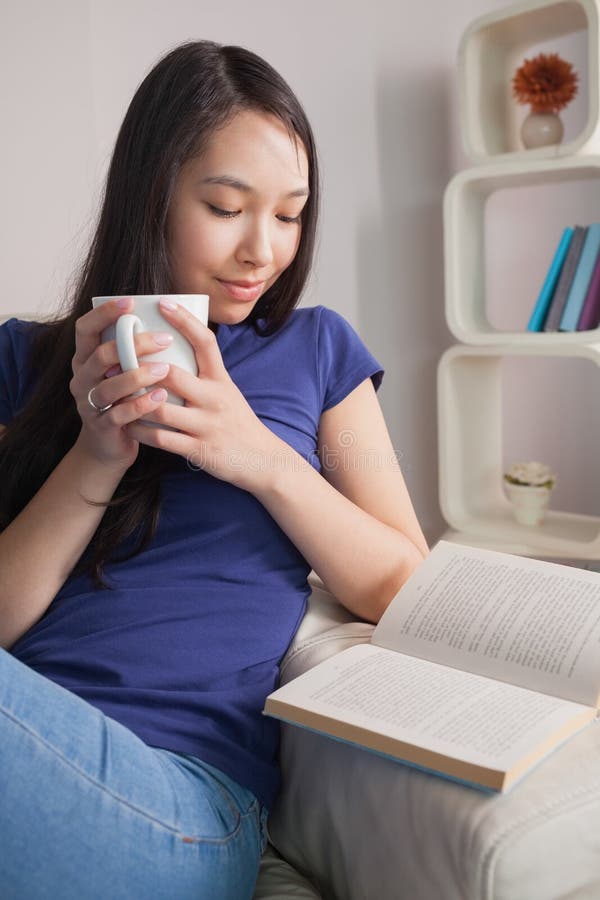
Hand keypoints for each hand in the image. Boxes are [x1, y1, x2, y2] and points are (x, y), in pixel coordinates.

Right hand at [69, 297, 171, 470]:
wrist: (108, 446)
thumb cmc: (122, 401)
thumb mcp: (122, 372)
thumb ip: (132, 351)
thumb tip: (166, 320)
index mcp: (85, 359)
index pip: (85, 328)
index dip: (104, 314)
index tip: (131, 302)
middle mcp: (81, 378)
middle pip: (101, 355)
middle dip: (133, 344)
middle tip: (164, 339)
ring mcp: (89, 403)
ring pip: (109, 385)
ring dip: (138, 375)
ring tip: (165, 369)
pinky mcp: (101, 426)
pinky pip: (120, 414)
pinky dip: (141, 404)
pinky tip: (160, 397)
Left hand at [125, 299, 277, 490]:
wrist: (261, 460)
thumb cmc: (237, 422)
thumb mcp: (227, 391)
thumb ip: (204, 374)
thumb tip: (174, 349)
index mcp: (221, 380)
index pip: (205, 342)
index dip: (184, 321)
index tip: (163, 303)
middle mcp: (215, 399)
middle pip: (173, 375)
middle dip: (141, 368)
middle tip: (116, 361)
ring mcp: (207, 425)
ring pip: (161, 409)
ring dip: (133, 402)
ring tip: (114, 394)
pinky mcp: (199, 449)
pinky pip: (161, 439)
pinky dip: (140, 431)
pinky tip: (127, 425)